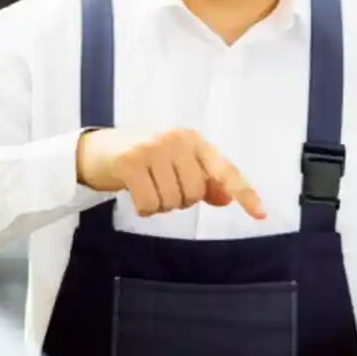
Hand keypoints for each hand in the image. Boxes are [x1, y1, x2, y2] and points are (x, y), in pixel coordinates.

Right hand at [76, 128, 265, 218]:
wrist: (96, 149)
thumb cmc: (141, 159)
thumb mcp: (174, 164)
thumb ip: (201, 179)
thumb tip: (225, 198)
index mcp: (193, 140)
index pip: (225, 171)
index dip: (244, 194)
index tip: (261, 215)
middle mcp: (176, 140)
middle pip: (195, 194)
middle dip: (179, 200)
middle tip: (160, 186)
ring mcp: (152, 149)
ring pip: (172, 202)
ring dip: (158, 205)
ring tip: (145, 187)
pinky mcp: (130, 162)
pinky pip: (148, 205)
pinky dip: (142, 209)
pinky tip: (133, 193)